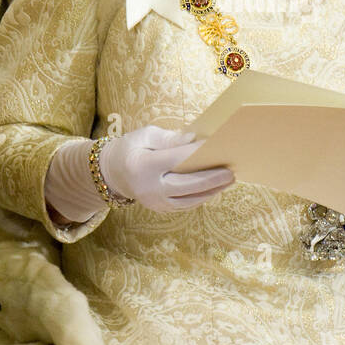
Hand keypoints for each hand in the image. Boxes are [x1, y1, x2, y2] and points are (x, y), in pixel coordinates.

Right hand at [99, 125, 233, 211]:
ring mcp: (155, 202)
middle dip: (211, 179)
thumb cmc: (132, 148)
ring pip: (188, 199)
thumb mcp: (145, 136)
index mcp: (143, 165)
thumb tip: (193, 140)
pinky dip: (201, 197)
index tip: (216, 146)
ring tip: (229, 180)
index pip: (175, 160)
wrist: (112, 173)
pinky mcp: (160, 209)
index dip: (197, 153)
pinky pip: (185, 205)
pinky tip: (215, 188)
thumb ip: (169, 138)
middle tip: (231, 172)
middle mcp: (149, 188)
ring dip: (211, 191)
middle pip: (186, 185)